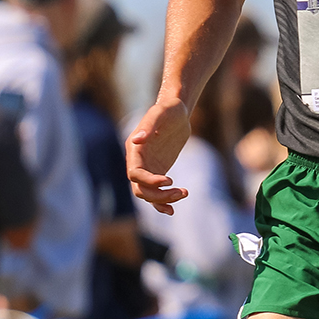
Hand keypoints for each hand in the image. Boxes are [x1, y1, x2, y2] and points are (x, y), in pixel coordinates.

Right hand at [128, 97, 191, 212]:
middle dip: (159, 195)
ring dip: (164, 199)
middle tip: (181, 192)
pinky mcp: (158, 171)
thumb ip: (148, 125)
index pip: (135, 173)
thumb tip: (137, 140)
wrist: (177, 111)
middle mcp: (137, 161)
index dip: (149, 181)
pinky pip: (155, 192)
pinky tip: (172, 209)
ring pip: (148, 194)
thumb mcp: (160, 113)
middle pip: (140, 189)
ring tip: (184, 193)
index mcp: (134, 149)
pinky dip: (162, 202)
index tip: (169, 180)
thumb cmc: (168, 109)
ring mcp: (148, 168)